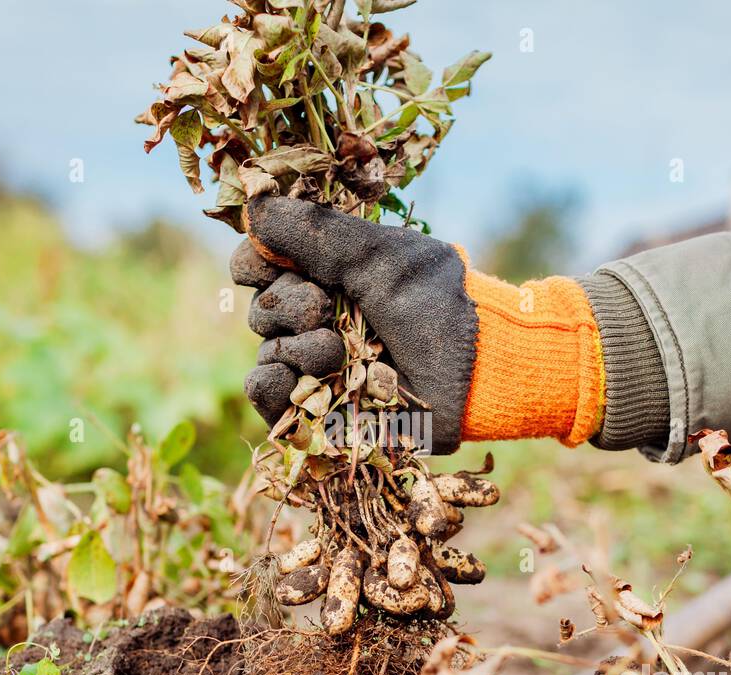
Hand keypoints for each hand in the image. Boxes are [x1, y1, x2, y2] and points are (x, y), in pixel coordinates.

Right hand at [232, 196, 605, 454]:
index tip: (265, 260)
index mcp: (332, 274)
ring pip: (264, 349)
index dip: (256, 260)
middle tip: (323, 308)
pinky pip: (266, 396)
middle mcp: (321, 317)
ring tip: (333, 350)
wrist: (476, 367)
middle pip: (262, 306)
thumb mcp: (377, 255)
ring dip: (293, 345)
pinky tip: (297, 375)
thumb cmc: (435, 302)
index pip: (264, 262)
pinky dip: (271, 384)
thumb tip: (254, 208)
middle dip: (285, 304)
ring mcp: (319, 365)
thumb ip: (316, 233)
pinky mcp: (320, 410)